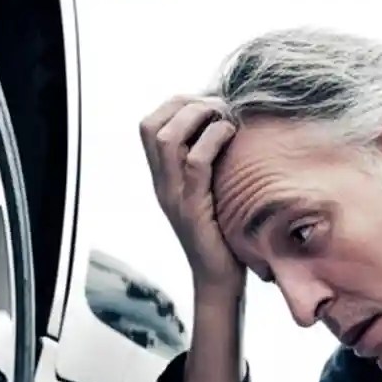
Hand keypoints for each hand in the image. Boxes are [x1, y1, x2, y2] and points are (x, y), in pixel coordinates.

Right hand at [138, 95, 242, 295]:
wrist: (218, 278)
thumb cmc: (222, 231)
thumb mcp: (211, 189)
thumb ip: (210, 162)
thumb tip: (230, 125)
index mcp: (162, 176)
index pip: (149, 125)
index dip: (176, 103)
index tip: (208, 103)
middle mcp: (161, 183)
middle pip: (152, 126)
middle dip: (186, 103)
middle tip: (219, 107)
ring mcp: (173, 196)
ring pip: (168, 139)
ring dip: (199, 116)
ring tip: (225, 117)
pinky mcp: (193, 209)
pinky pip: (196, 163)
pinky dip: (214, 139)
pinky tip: (232, 135)